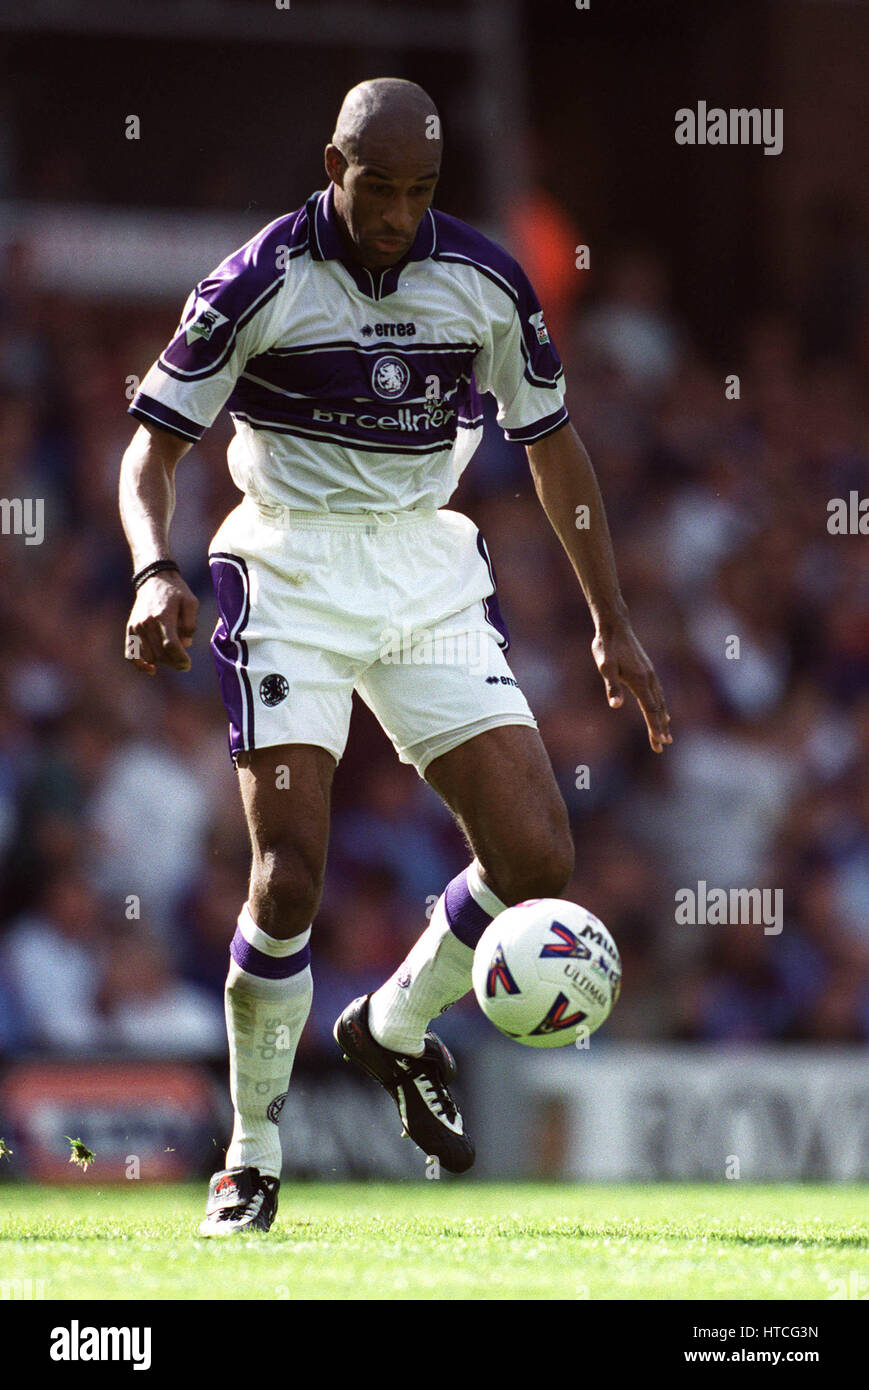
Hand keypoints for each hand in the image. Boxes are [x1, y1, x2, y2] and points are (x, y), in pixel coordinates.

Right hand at [124, 572, 198, 674]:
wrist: (154, 579)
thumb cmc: (176, 592)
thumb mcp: (191, 603)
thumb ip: (191, 625)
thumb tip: (186, 644)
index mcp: (163, 616)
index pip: (170, 645)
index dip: (180, 658)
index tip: (188, 663)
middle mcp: (146, 623)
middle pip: (160, 654)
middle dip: (174, 663)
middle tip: (185, 664)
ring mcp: (136, 626)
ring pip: (148, 656)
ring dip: (162, 662)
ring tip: (172, 658)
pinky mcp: (130, 629)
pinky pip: (130, 653)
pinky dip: (139, 664)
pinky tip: (151, 669)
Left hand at [591, 618, 672, 752]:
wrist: (615, 627)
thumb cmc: (607, 647)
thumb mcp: (605, 667)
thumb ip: (611, 686)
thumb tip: (616, 705)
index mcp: (640, 681)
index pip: (650, 710)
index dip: (655, 727)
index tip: (660, 742)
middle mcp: (650, 679)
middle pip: (657, 709)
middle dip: (660, 728)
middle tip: (662, 746)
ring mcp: (650, 674)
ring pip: (660, 701)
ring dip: (662, 719)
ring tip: (666, 734)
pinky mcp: (648, 670)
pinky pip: (658, 693)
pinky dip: (661, 706)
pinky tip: (662, 710)